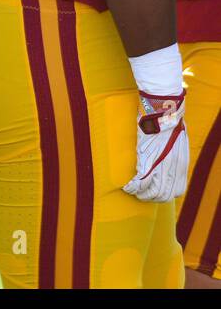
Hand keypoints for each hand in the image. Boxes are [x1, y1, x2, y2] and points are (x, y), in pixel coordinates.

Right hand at [124, 45, 189, 202]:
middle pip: (164, 196)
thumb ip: (173, 153)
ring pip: (151, 192)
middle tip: (140, 194)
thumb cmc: (170, 121)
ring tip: (131, 190)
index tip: (154, 192)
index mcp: (181, 165)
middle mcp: (173, 169)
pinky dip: (132, 186)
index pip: (177, 191)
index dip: (165, 195)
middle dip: (150, 198)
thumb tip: (167, 155)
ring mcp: (161, 165)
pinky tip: (126, 186)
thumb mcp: (178, 141)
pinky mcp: (147, 160)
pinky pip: (140, 182)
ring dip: (140, 194)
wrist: (165, 111)